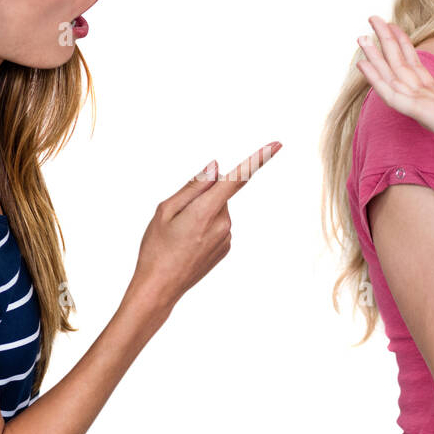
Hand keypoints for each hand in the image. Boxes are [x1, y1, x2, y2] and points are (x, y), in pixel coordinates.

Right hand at [128, 142, 280, 313]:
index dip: (258, 159)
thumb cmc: (156, 248)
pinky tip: (188, 244)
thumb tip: (216, 167)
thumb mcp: (165, 210)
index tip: (277, 145)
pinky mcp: (226, 248)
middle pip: (219, 194)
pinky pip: (217, 226)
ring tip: (180, 235)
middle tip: (176, 218)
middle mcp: (223, 224)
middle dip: (201, 197)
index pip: (237, 179)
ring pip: (217, 210)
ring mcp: (226, 238)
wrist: (160, 288)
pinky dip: (204, 227)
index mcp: (206, 212)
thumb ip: (193, 186)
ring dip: (202, 214)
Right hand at [355, 15, 433, 173]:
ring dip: (375, 57)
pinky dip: (376, 79)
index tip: (392, 26)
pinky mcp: (420, 113)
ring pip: (391, 78)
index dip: (403, 45)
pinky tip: (364, 64)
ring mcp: (421, 108)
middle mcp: (426, 102)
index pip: (414, 68)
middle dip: (386, 43)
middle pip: (400, 67)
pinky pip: (392, 94)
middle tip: (371, 18)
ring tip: (360, 37)